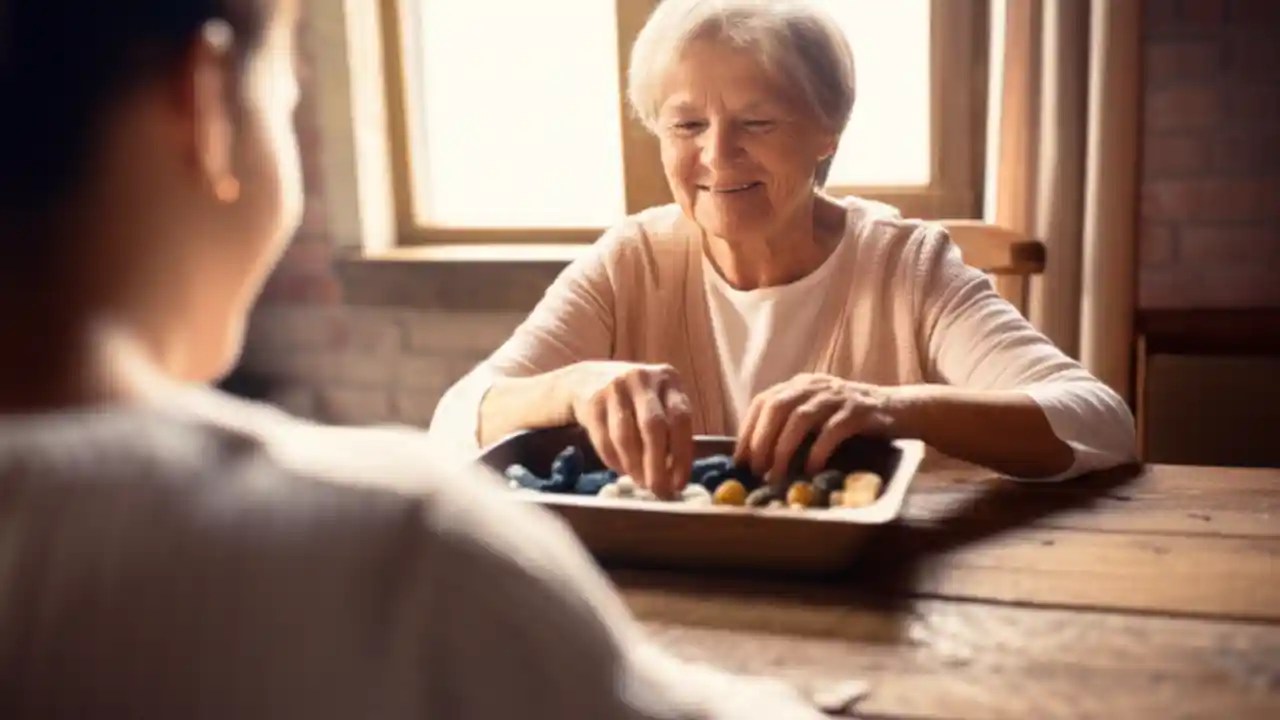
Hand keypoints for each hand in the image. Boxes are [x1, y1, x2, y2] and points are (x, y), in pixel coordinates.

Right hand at [565, 361, 693, 498]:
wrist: (587, 378)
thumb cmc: (634, 399)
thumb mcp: (658, 402)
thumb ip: (670, 430)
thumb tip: (675, 476)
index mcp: (668, 379)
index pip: (680, 418)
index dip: (682, 455)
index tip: (679, 483)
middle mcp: (642, 379)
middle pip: (653, 426)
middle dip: (656, 465)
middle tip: (658, 490)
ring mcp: (615, 388)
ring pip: (626, 436)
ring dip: (634, 466)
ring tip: (640, 482)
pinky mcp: (591, 402)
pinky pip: (604, 440)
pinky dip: (614, 461)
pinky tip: (621, 470)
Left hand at [734, 374, 897, 483]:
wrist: (904, 410)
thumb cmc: (855, 419)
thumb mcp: (820, 414)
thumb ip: (793, 425)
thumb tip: (759, 457)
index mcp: (802, 384)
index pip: (764, 400)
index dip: (748, 429)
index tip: (740, 459)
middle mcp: (816, 385)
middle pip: (777, 406)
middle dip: (761, 440)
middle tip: (756, 470)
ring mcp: (838, 396)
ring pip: (800, 417)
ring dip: (783, 449)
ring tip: (776, 475)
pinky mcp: (860, 411)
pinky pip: (832, 430)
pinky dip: (817, 451)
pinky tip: (810, 470)